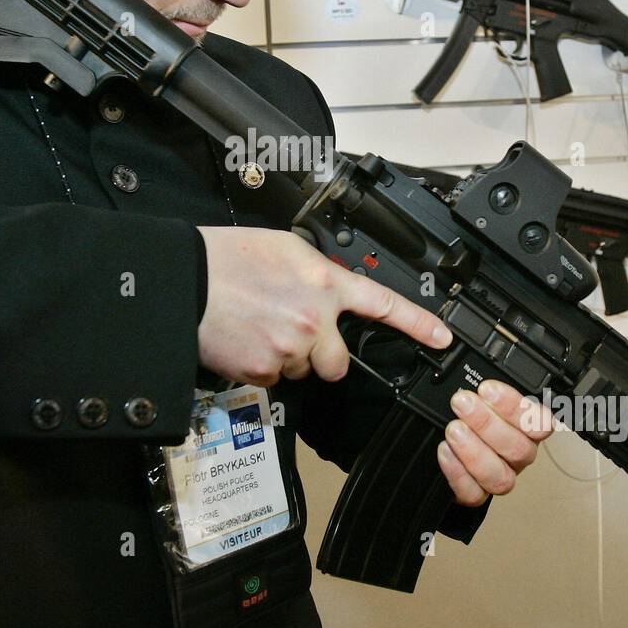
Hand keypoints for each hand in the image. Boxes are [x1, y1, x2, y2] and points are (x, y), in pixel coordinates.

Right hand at [196, 225, 452, 387]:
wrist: (186, 278)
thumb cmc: (228, 257)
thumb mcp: (285, 249)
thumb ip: (316, 271)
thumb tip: (326, 287)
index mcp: (324, 283)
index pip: (383, 305)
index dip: (418, 325)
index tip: (441, 338)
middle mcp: (314, 319)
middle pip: (339, 363)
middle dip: (323, 357)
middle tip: (298, 337)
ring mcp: (290, 348)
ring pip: (303, 370)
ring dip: (288, 358)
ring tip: (259, 327)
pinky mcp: (263, 370)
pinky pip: (273, 379)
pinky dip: (261, 365)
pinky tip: (245, 339)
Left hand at [438, 379, 554, 504]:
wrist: (436, 442)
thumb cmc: (461, 408)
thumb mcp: (468, 384)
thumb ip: (471, 375)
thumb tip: (459, 359)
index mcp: (524, 426)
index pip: (539, 422)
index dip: (516, 406)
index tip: (487, 389)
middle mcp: (517, 453)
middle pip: (519, 448)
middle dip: (487, 423)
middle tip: (462, 403)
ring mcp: (498, 474)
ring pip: (501, 476)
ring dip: (475, 452)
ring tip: (453, 430)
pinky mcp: (476, 493)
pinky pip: (475, 494)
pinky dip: (458, 474)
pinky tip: (444, 451)